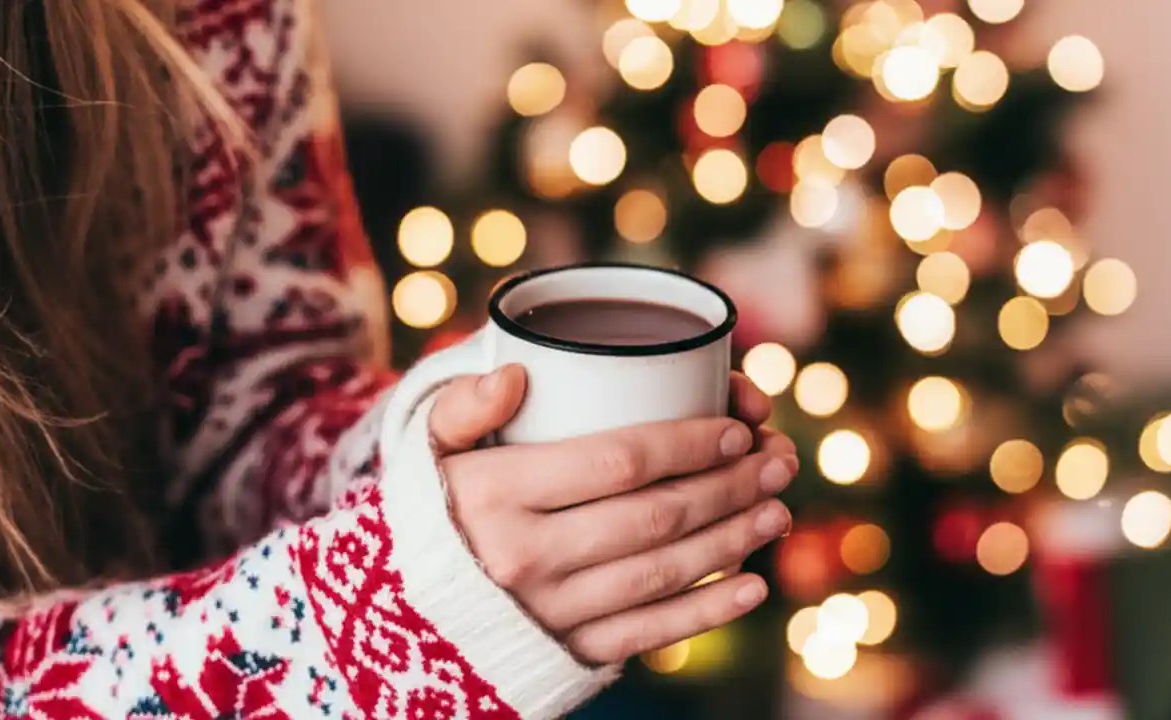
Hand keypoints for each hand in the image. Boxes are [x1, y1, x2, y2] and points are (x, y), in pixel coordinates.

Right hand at [427, 365, 795, 664]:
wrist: (393, 606)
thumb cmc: (428, 508)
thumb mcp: (425, 446)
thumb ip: (462, 404)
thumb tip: (516, 373)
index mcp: (496, 492)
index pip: (616, 461)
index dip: (688, 444)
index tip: (734, 427)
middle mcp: (523, 555)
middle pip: (654, 517)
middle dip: (729, 486)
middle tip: (777, 460)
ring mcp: (547, 610)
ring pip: (662, 572)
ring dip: (732, 538)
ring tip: (777, 508)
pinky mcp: (564, 651)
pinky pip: (648, 634)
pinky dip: (707, 612)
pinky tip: (752, 584)